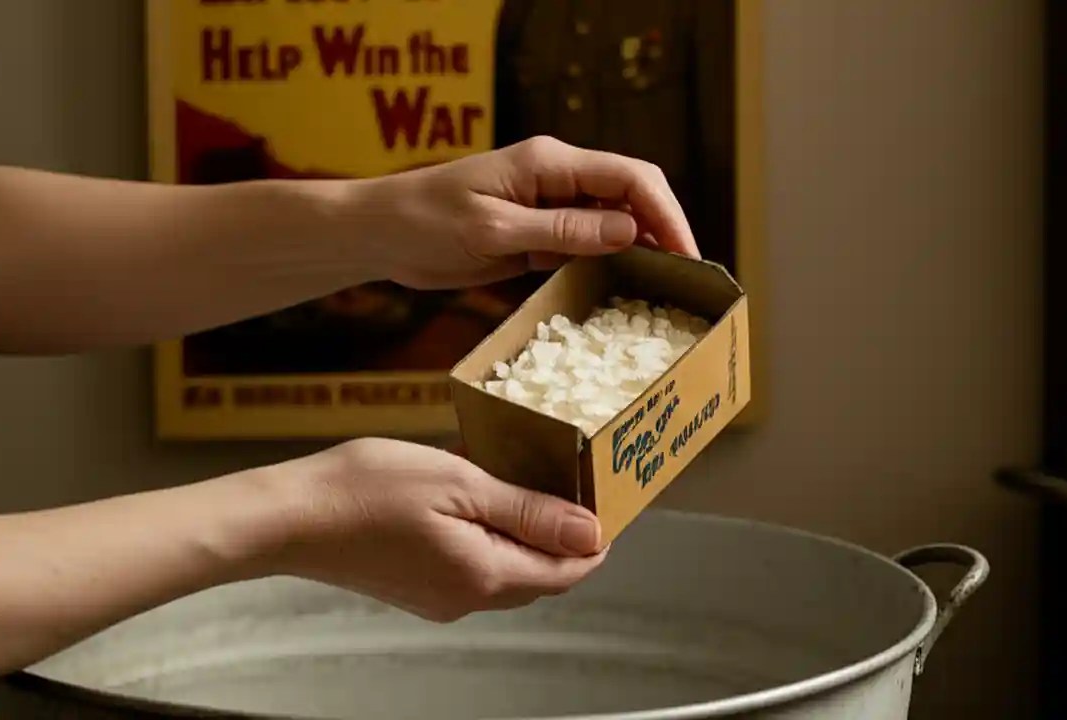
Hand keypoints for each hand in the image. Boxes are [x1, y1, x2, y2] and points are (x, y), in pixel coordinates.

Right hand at [270, 438, 606, 622]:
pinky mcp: (415, 586)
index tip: (604, 498)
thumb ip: (528, 511)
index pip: (566, 571)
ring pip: (506, 569)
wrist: (290, 518)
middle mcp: (466, 598)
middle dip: (562, 535)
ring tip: (523, 480)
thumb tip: (590, 534)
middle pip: (539, 575)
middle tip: (569, 481)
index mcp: (485, 576)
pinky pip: (472, 565)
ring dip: (523, 531)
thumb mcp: (459, 483)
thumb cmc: (365, 491)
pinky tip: (475, 496)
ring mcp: (438, 597)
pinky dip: (488, 534)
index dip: (594, 538)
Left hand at [358, 136, 699, 289]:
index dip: (666, 213)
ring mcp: (546, 207)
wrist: (380, 233)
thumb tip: (628, 232)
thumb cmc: (424, 220)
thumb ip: (560, 231)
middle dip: (662, 231)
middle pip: (629, 197)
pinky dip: (605, 266)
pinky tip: (620, 293)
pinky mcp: (533, 235)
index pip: (629, 178)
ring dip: (637, 251)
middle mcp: (555, 179)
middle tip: (686, 279)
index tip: (687, 255)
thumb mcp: (494, 230)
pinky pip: (582, 246)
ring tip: (665, 291)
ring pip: (610, 223)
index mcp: (549, 163)